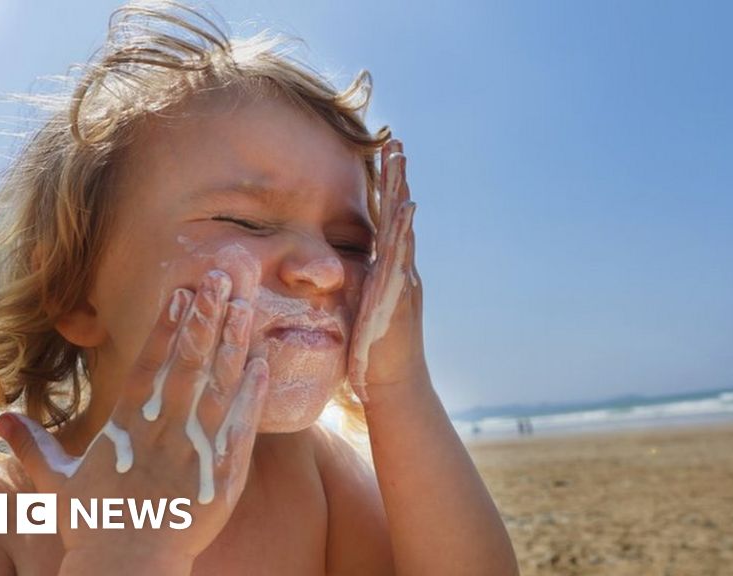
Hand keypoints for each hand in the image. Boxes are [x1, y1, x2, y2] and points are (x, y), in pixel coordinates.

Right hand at [0, 264, 267, 563]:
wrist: (129, 567)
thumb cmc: (92, 526)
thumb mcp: (54, 484)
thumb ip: (32, 447)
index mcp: (127, 426)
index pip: (150, 363)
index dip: (166, 326)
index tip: (181, 292)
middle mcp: (163, 429)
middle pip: (188, 363)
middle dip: (204, 317)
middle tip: (221, 279)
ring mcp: (196, 448)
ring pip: (219, 385)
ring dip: (232, 343)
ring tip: (245, 305)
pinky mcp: (224, 472)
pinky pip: (242, 425)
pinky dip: (253, 393)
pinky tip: (263, 362)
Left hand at [347, 138, 426, 402]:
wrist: (392, 386)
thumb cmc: (369, 353)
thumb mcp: (355, 310)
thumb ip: (347, 286)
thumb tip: (327, 270)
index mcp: (387, 271)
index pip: (385, 221)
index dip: (385, 189)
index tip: (382, 156)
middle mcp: (400, 269)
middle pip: (398, 214)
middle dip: (396, 177)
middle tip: (393, 140)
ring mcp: (404, 279)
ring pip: (403, 227)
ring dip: (401, 190)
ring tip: (399, 158)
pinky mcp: (401, 295)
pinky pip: (402, 255)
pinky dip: (404, 229)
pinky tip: (405, 206)